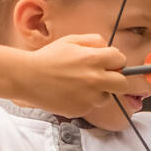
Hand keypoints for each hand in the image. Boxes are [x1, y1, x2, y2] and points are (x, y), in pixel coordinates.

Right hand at [11, 34, 136, 116]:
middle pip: (123, 84)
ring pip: (107, 96)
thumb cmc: (48, 58)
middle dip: (117, 79)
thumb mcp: (71, 40)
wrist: (27, 77)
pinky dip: (85, 100)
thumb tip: (109, 49)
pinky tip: (70, 92)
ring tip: (79, 84)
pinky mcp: (81, 109)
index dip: (115, 60)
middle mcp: (95, 79)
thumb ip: (94, 41)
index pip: (121, 60)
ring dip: (99, 91)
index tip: (109, 62)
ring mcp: (89, 97)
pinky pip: (91, 105)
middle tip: (106, 77)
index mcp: (94, 59)